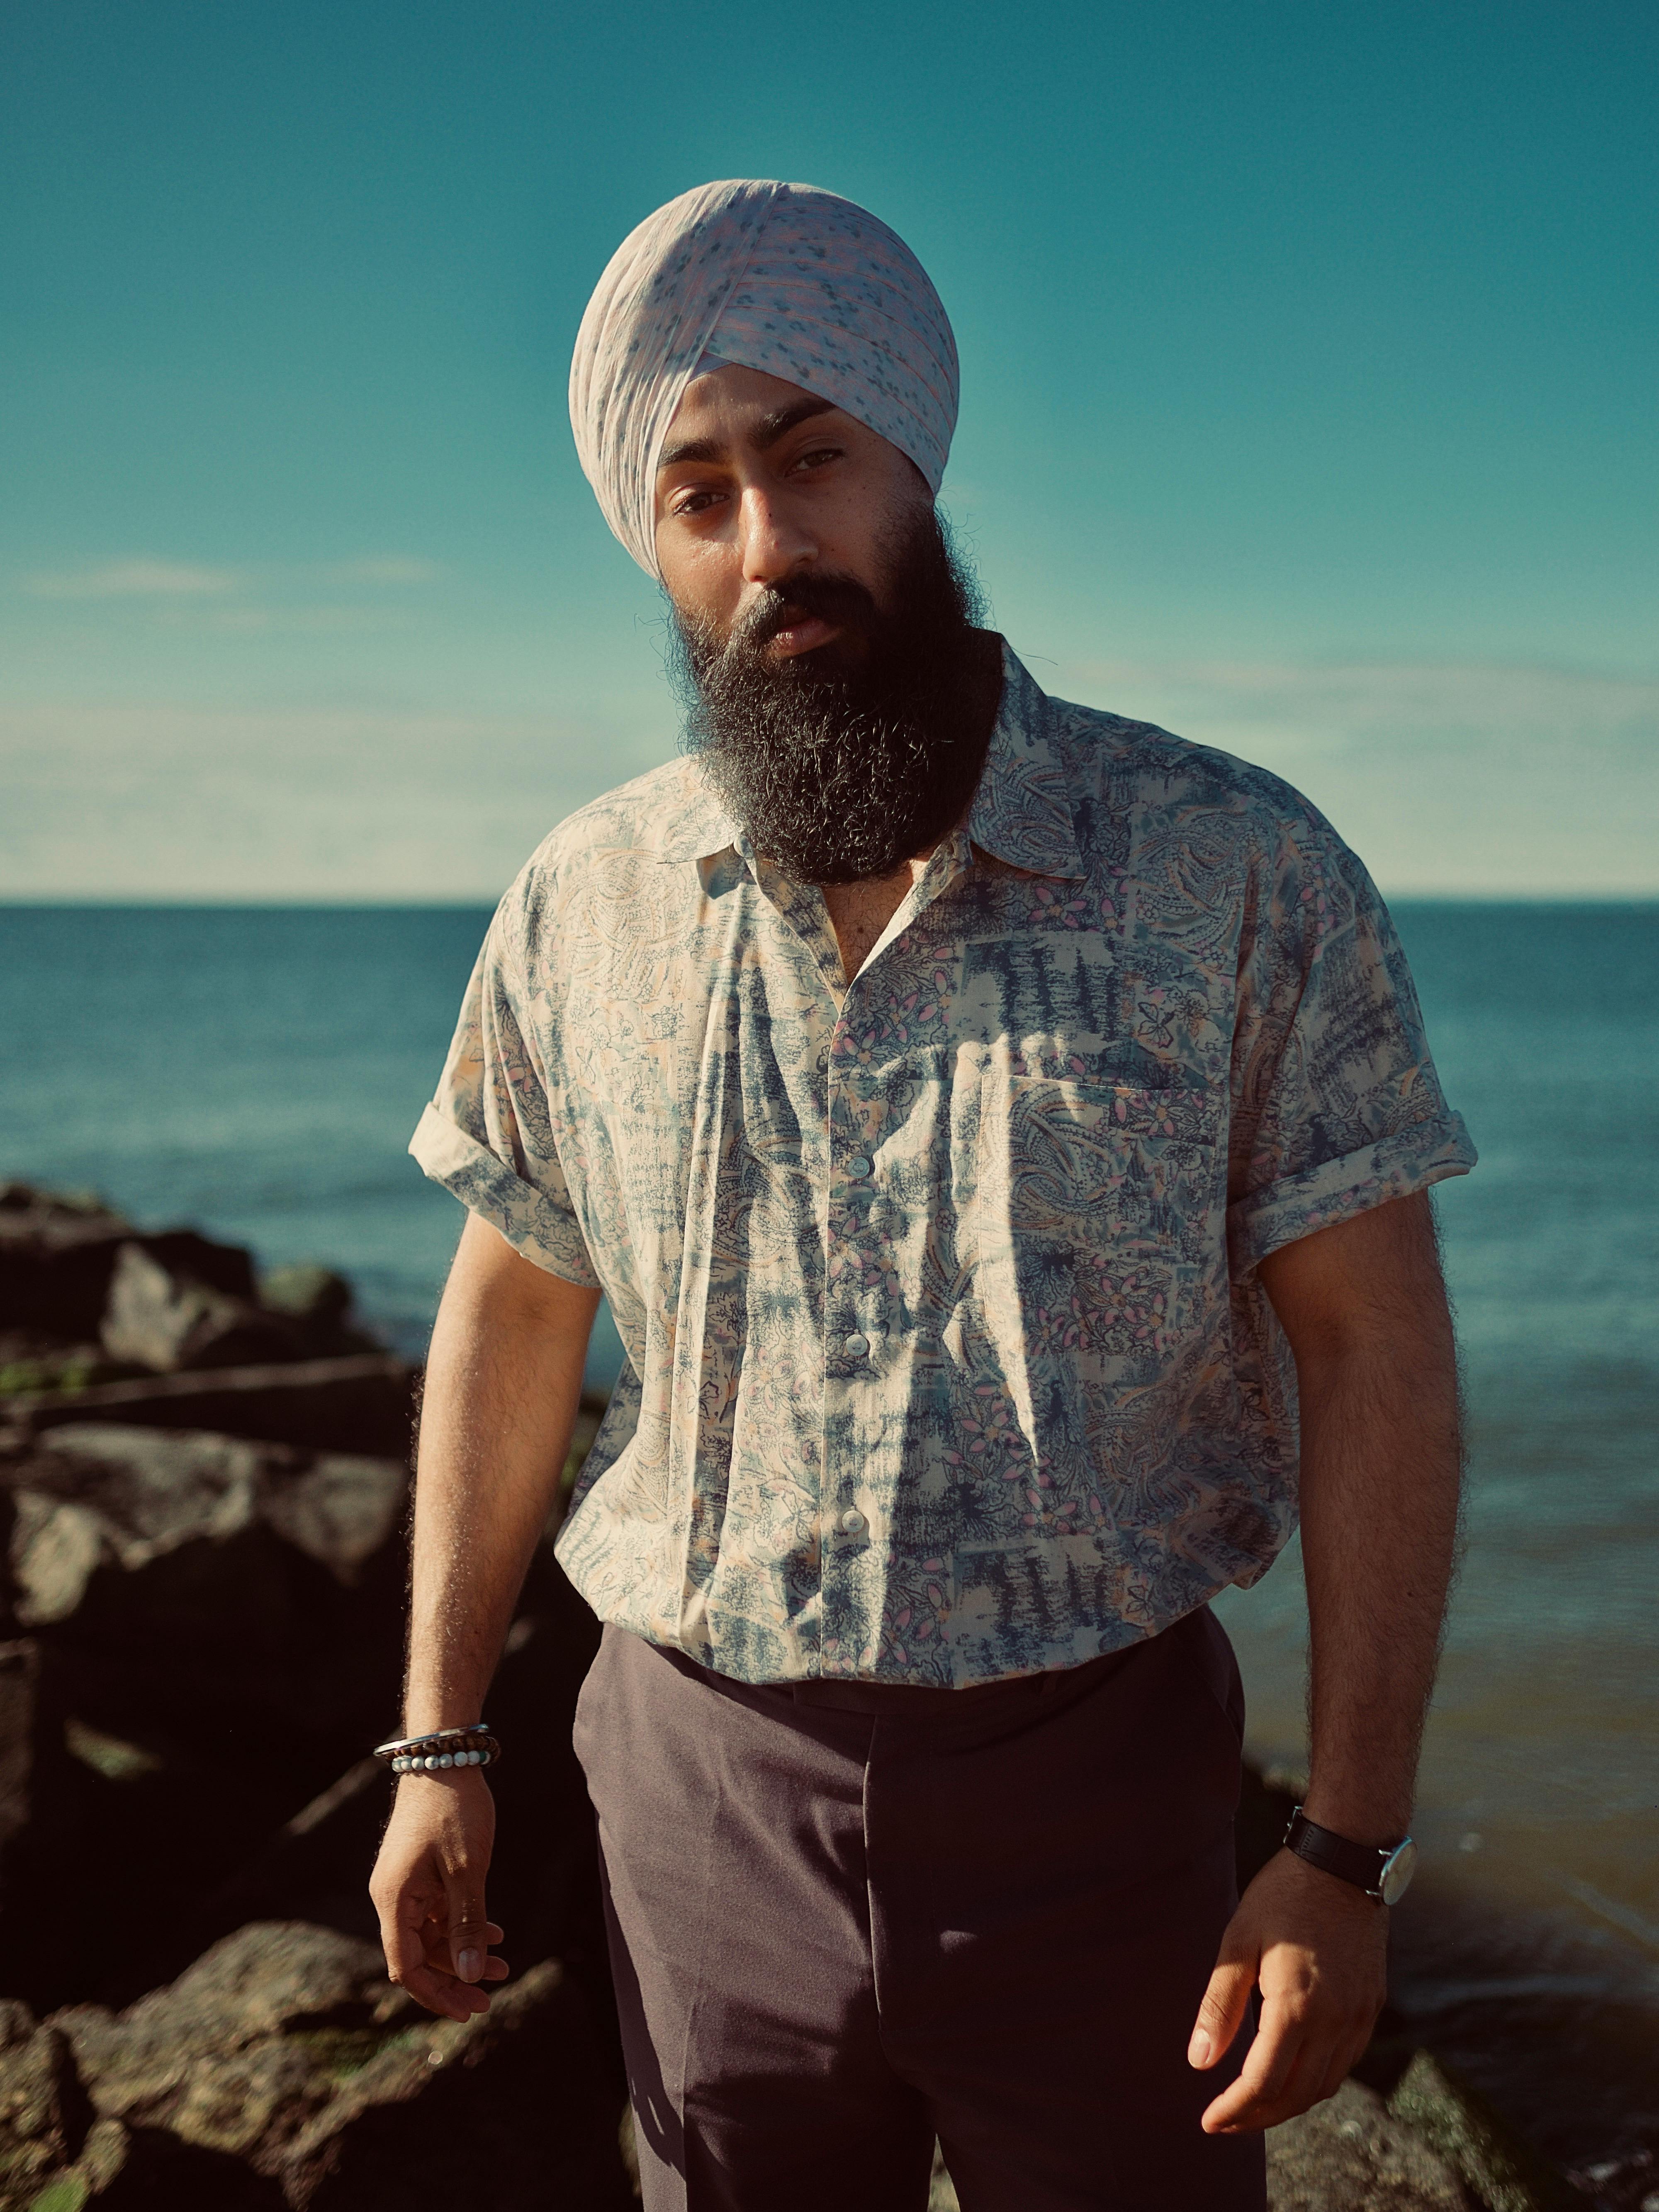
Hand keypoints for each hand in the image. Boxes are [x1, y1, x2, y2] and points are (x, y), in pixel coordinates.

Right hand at [370, 1767, 509, 2021]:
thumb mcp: (467, 1870)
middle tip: (490, 1998)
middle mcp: (392, 1897)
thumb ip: (467, 1924)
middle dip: (454, 1978)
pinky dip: (463, 1925)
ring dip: (463, 1952)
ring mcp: (405, 1885)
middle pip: (418, 1956)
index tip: (467, 2011)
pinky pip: (437, 1913)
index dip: (436, 1994)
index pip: (407, 1967)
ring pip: (430, 1936)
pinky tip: (494, 1932)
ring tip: (504, 1963)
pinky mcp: (419, 1874)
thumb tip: (467, 1975)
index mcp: (394, 1900)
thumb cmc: (454, 1809)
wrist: (444, 1757)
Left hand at [1188, 1847, 1388, 2131]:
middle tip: (1225, 2121)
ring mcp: (1359, 2016)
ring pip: (1324, 2085)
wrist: (1342, 1863)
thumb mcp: (1238, 1942)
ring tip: (1252, 2105)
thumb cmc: (1282, 1896)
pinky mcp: (1371, 2006)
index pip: (1264, 2082)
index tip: (1208, 2120)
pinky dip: (1316, 2081)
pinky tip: (1291, 2074)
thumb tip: (1199, 2062)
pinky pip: (1345, 2063)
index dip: (1235, 2109)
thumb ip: (1219, 2006)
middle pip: (1296, 2094)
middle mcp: (1335, 2020)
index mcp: (1298, 2005)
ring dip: (1288, 2104)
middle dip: (1258, 2116)